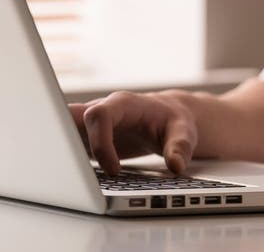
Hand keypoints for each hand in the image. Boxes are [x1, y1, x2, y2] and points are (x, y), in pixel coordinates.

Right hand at [69, 89, 200, 176]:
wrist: (168, 117)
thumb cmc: (173, 122)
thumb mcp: (184, 133)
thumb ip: (180, 148)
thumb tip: (176, 165)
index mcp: (123, 104)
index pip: (99, 116)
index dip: (100, 143)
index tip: (114, 171)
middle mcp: (103, 110)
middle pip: (70, 116)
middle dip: (61, 137)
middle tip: (63, 168)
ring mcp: (93, 123)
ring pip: (63, 130)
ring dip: (60, 152)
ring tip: (58, 178)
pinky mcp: (88, 137)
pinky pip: (69, 145)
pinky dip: (65, 160)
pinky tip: (68, 180)